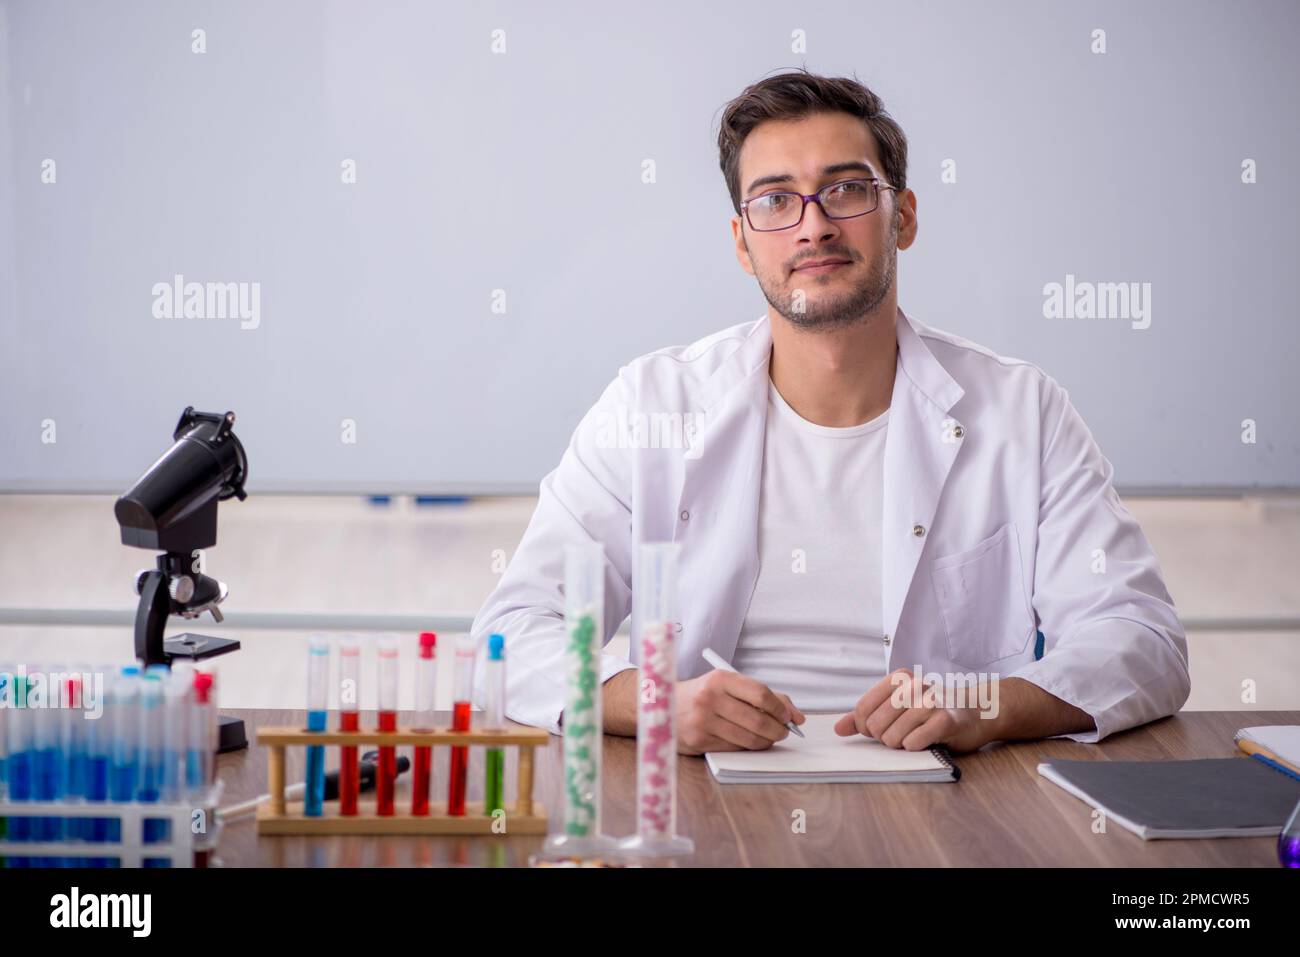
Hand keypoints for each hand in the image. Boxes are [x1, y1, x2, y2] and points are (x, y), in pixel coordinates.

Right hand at [675, 670, 805, 755]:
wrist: (662, 705)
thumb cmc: (703, 695)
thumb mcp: (728, 685)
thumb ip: (763, 696)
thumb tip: (796, 716)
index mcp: (720, 679)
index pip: (760, 693)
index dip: (780, 708)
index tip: (789, 716)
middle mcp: (710, 698)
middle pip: (758, 719)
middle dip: (778, 729)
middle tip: (783, 731)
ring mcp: (703, 721)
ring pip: (749, 738)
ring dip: (766, 741)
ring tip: (769, 737)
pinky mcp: (699, 741)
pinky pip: (735, 748)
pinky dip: (748, 747)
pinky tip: (748, 741)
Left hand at [834, 667, 997, 753]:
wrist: (975, 712)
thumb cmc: (931, 712)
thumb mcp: (897, 709)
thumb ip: (865, 717)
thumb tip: (838, 729)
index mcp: (899, 678)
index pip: (863, 709)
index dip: (864, 727)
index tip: (877, 731)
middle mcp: (915, 686)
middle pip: (875, 724)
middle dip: (883, 738)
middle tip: (900, 735)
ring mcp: (931, 702)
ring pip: (893, 737)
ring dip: (900, 745)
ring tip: (914, 737)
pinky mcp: (946, 720)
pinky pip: (914, 743)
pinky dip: (915, 748)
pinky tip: (924, 742)